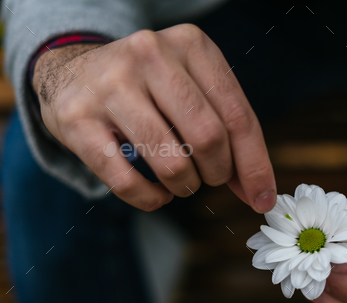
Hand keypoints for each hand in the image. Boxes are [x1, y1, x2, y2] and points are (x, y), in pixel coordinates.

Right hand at [33, 25, 275, 212]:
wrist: (72, 73)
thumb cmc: (150, 89)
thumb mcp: (193, 92)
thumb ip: (228, 134)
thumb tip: (259, 192)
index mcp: (191, 45)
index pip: (238, 116)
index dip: (255, 165)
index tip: (262, 199)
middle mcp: (151, 55)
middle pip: (209, 137)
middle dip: (218, 173)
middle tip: (210, 177)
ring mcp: (111, 85)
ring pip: (172, 163)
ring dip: (185, 186)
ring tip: (181, 182)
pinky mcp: (78, 119)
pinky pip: (127, 181)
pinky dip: (150, 199)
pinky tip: (156, 193)